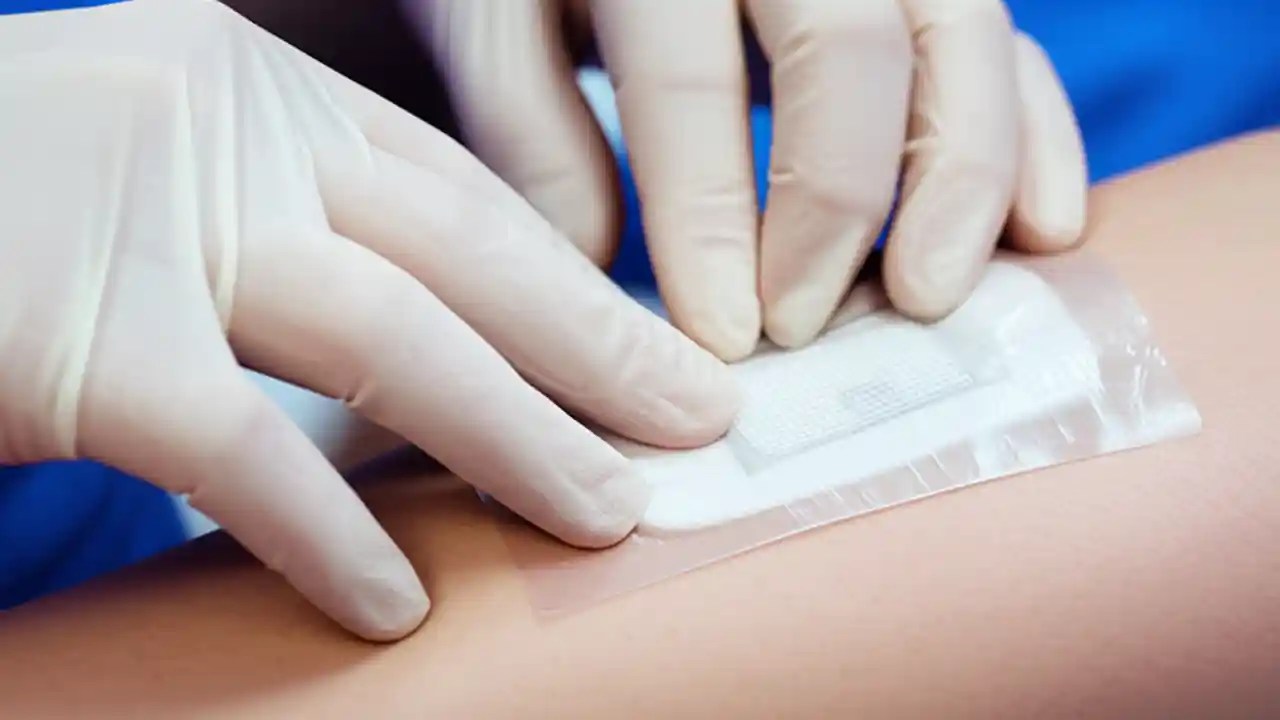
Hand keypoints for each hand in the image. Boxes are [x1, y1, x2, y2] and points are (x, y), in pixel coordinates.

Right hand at [0, 0, 736, 639]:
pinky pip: (249, 457)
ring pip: (397, 344)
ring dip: (518, 442)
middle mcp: (218, 131)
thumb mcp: (162, 188)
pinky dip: (331, 536)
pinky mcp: (81, 347)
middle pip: (464, 257)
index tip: (655, 350)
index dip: (572, 280)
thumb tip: (431, 358)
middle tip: (695, 423)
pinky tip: (398, 599)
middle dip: (596, 350)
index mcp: (252, 87)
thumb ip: (285, 240)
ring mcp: (152, 228)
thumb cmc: (0, 215)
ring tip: (607, 516)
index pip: (458, 194)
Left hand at [409, 0, 1087, 358]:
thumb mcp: (492, 27)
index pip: (688, 77)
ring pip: (961, 35)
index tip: (722, 342)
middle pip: (846, 48)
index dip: (707, 216)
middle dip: (835, 204)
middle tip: (804, 331)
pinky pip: (1013, 40)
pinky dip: (1038, 134)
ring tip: (932, 298)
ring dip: (962, 177)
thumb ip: (530, 131)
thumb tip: (594, 266)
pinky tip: (1047, 229)